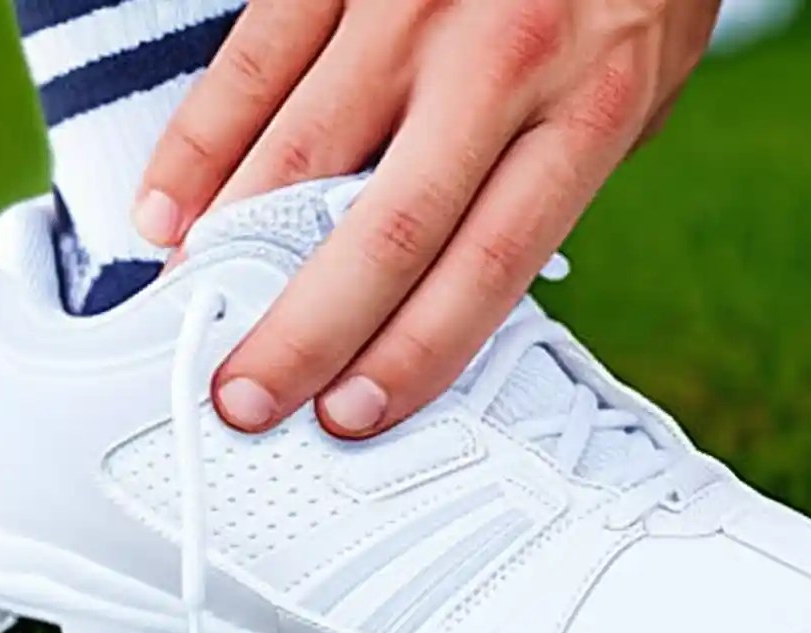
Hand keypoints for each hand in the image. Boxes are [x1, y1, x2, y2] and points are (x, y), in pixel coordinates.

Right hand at [136, 0, 719, 437]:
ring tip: (194, 319)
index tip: (354, 414)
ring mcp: (409, 9)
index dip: (416, 350)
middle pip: (385, 229)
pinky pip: (252, 64)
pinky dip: (200, 147)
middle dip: (305, 332)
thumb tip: (467, 271)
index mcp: (586, 110)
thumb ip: (558, 177)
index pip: (489, 263)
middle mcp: (495, 63)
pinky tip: (168, 214)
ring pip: (300, 153)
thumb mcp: (642, 91)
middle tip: (243, 402)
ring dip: (237, 252)